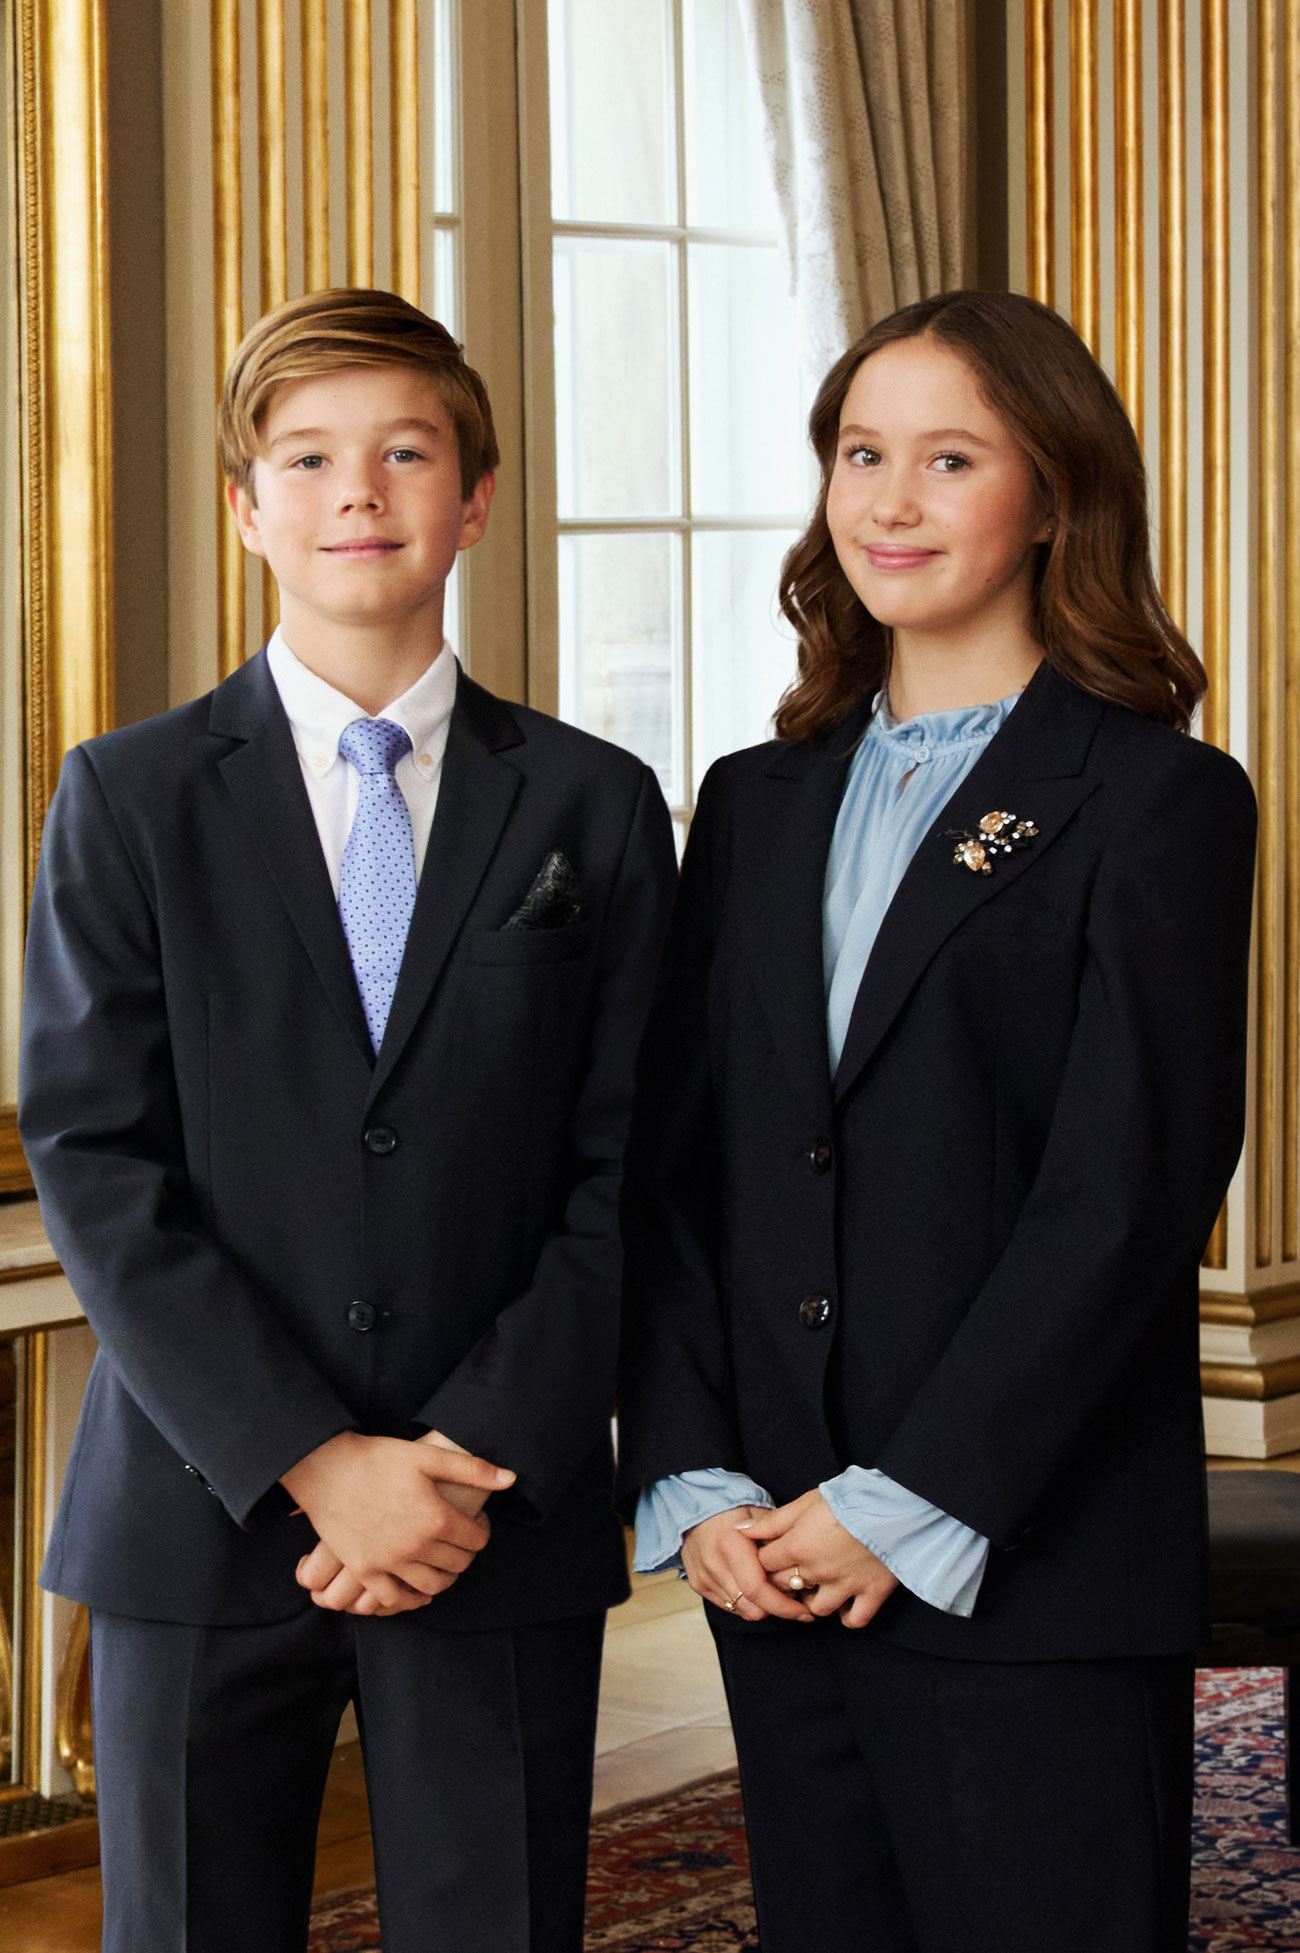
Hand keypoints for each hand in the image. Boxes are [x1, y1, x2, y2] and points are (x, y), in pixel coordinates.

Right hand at [283, 1431, 513, 1612]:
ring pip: (432, 1586)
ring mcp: (389, 1562)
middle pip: (458, 1565)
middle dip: (466, 1553)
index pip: (476, 1540)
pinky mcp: (365, 1570)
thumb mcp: (428, 1456)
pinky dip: (411, 1598)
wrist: (327, 1468)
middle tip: (461, 1539)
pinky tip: (417, 1587)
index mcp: (435, 1518)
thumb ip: (472, 1470)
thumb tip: (511, 1479)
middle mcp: (415, 1546)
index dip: (482, 1530)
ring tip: (443, 1560)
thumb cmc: (378, 1458)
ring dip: (444, 1577)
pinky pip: (395, 1598)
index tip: (476, 1521)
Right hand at [680, 1506, 814, 1623]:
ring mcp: (703, 1577)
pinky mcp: (698, 1585)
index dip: (783, 1606)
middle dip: (776, 1609)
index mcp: (729, 1545)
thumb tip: (799, 1569)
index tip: (803, 1611)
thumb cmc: (734, 1510)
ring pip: (741, 1610)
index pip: (757, 1590)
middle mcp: (714, 1564)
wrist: (698, 1508)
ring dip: (761, 1607)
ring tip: (774, 1591)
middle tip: (793, 1599)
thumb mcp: (760, 1517)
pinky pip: (729, 1606)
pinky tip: (754, 1588)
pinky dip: (745, 1603)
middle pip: (750, 1607)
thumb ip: (778, 1541)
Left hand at [748, 1490, 899, 1628]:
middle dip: (784, 1581)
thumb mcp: (805, 1502)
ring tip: (820, 1586)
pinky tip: (845, 1603)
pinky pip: (853, 1620)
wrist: (893, 1502)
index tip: (773, 1554)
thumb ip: (772, 1521)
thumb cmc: (846, 1498)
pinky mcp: (871, 1593)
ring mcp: (845, 1586)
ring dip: (814, 1601)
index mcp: (797, 1546)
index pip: (764, 1564)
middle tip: (794, 1569)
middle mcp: (817, 1572)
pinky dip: (847, 1616)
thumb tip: (741, 1531)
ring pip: (817, 1609)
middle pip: (786, 1588)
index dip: (765, 1560)